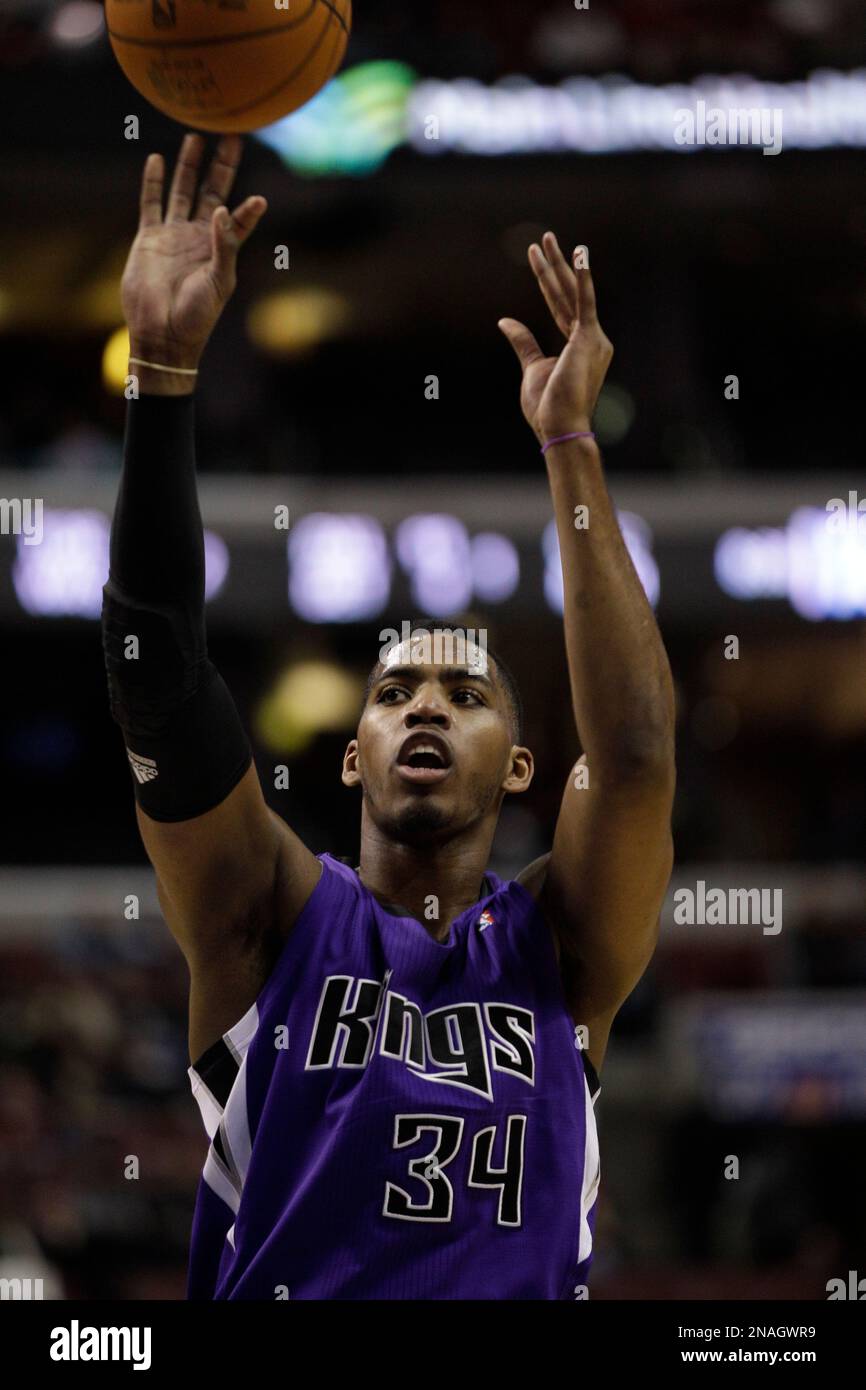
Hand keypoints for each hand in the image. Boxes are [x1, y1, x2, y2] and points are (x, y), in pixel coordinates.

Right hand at [121, 132, 266, 370]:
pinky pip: (151, 203)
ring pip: (182, 190)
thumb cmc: (196, 315)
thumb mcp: (218, 282)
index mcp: (221, 249)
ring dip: (189, 165)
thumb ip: (223, 246)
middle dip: (222, 165)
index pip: (238, 218)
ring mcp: (173, 234)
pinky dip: (153, 182)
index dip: (248, 206)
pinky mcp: (149, 237)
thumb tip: (219, 210)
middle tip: (232, 134)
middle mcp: (199, 236)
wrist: (162, 333)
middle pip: (212, 191)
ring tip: (196, 136)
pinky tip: (157, 159)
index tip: (260, 195)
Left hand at [499, 233, 612, 445]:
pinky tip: (580, 254)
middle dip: (553, 265)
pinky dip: (583, 278)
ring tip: (549, 238)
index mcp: (579, 345)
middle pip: (566, 295)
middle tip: (543, 237)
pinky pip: (584, 302)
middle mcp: (591, 338)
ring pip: (570, 293)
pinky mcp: (589, 338)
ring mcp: (592, 338)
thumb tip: (505, 320)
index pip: (560, 306)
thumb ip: (523, 342)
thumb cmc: (547, 406)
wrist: (558, 426)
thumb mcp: (531, 367)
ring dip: (559, 265)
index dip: (547, 281)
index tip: (537, 257)